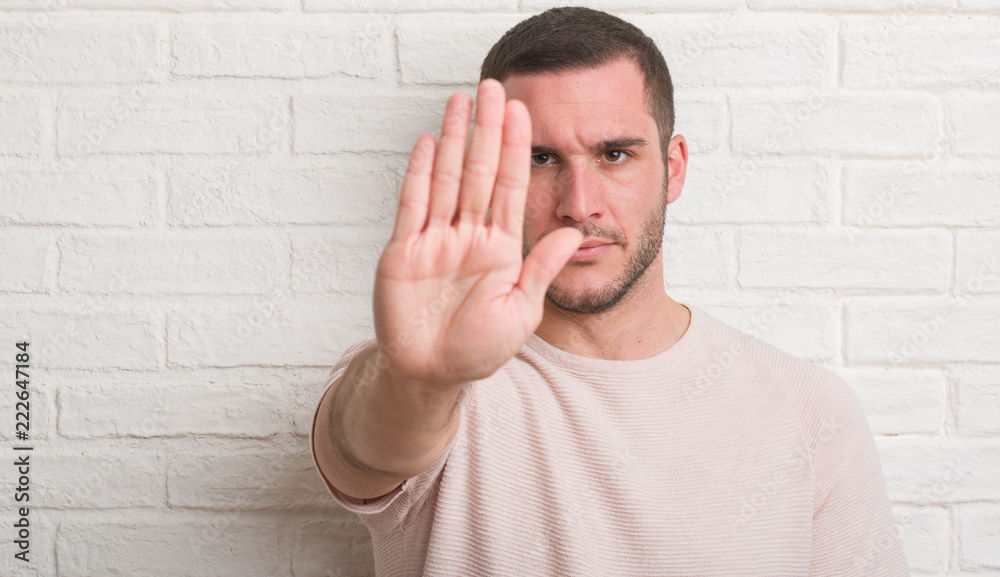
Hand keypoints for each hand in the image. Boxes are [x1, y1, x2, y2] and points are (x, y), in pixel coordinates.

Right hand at [372, 79, 583, 387]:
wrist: (432, 374)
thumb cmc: (479, 349)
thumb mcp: (520, 311)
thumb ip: (540, 269)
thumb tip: (573, 233)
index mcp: (500, 247)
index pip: (509, 186)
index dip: (515, 149)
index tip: (523, 111)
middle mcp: (468, 235)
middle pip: (478, 171)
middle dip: (486, 129)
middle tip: (493, 86)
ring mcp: (435, 240)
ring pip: (446, 179)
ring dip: (453, 139)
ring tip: (461, 100)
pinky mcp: (404, 251)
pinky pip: (413, 205)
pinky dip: (420, 173)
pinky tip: (428, 142)